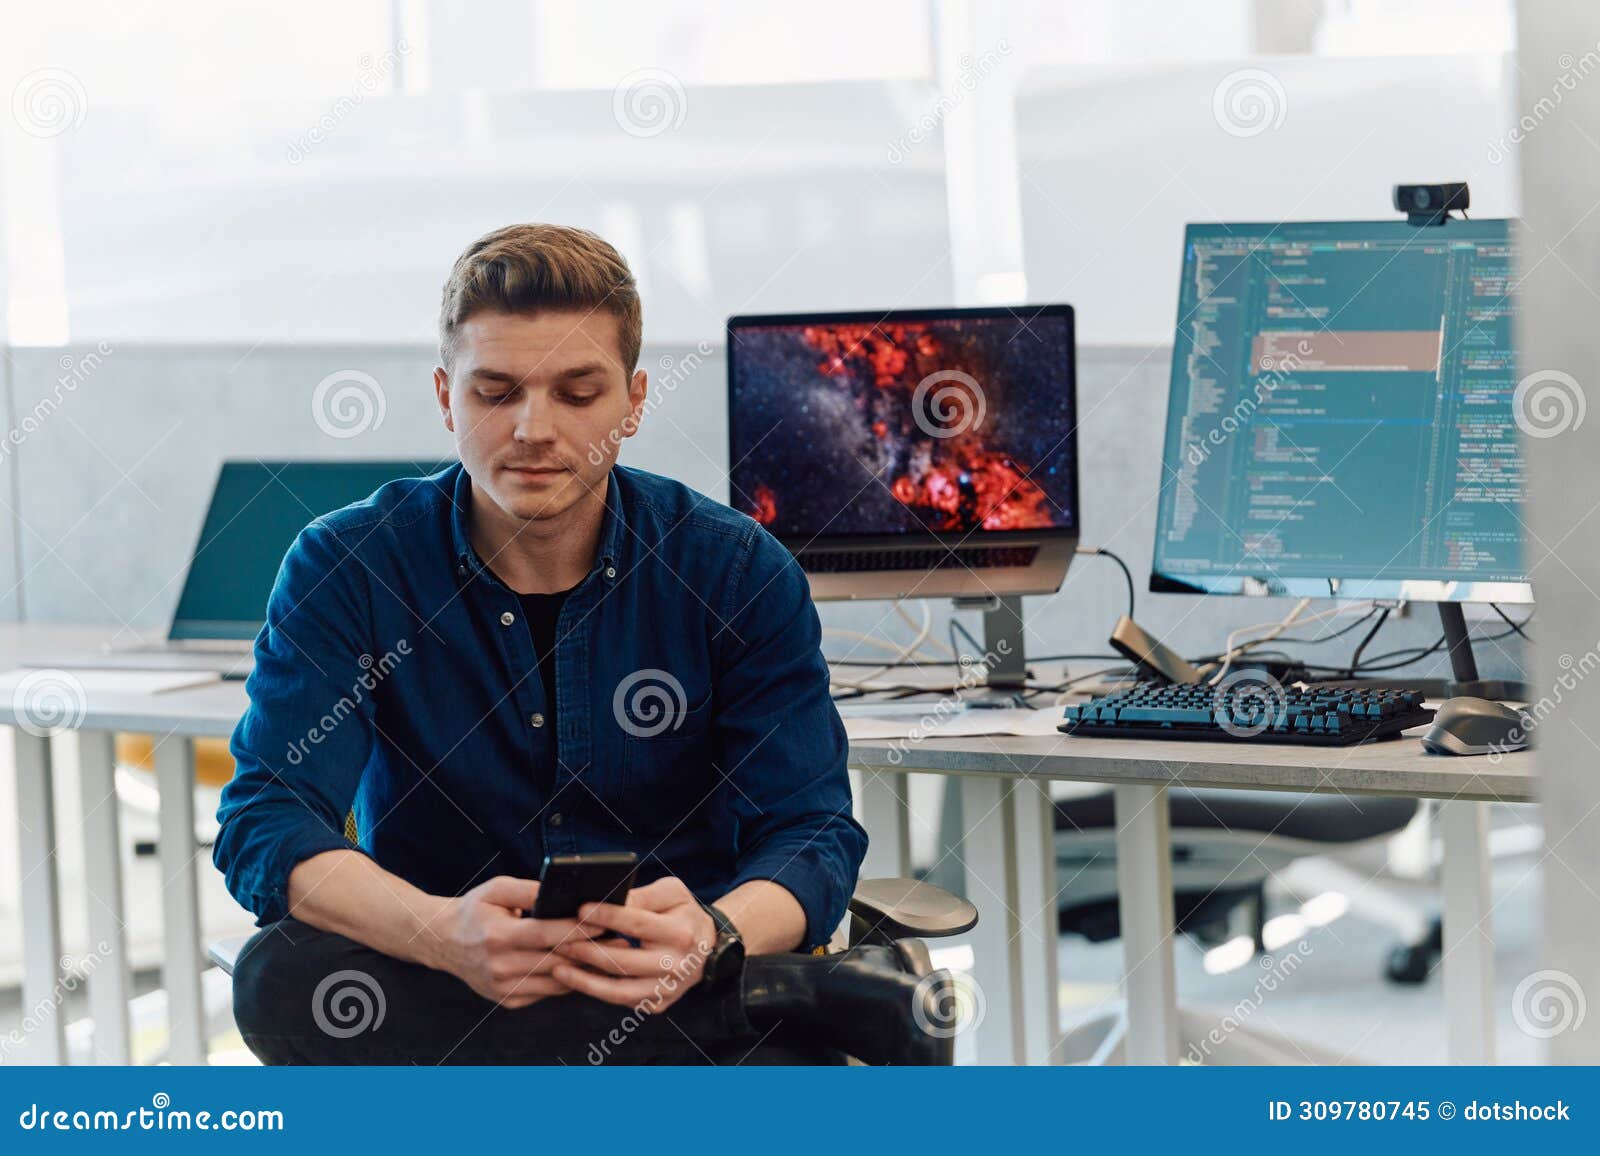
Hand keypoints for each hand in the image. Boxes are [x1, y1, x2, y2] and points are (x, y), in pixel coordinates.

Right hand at [430, 875, 602, 1008]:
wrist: (443, 942)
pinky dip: (567, 980)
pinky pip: (548, 992)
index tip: (608, 922)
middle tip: (621, 941)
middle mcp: (500, 967)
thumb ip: (528, 889)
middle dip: (591, 950)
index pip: (548, 934)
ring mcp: (504, 989)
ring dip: (586, 969)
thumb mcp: (496, 889)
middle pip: (558, 960)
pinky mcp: (508, 1001)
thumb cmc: (475, 909)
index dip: (580, 928)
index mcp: (498, 937)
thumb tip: (563, 891)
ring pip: (557, 982)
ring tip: (611, 954)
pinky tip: (585, 967)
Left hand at [550, 877, 717, 1011]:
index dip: (607, 916)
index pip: (637, 924)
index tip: (580, 909)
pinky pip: (622, 1001)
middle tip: (560, 942)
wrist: (707, 947)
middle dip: (588, 951)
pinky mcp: (658, 1004)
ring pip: (619, 991)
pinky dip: (597, 991)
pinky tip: (577, 979)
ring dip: (585, 981)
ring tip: (559, 969)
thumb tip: (607, 898)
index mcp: (681, 933)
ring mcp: (667, 990)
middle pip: (623, 962)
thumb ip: (642, 895)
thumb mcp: (672, 893)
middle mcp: (676, 966)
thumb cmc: (683, 913)